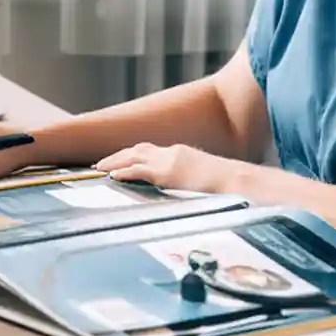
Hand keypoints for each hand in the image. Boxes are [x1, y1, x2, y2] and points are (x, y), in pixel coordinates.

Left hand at [94, 143, 240, 193]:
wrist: (236, 180)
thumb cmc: (225, 183)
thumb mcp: (203, 176)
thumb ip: (189, 178)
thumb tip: (185, 186)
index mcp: (180, 153)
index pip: (151, 150)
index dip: (133, 154)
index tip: (121, 158)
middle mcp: (172, 152)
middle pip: (138, 149)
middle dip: (118, 155)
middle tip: (101, 162)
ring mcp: (169, 161)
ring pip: (133, 156)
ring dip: (114, 161)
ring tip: (99, 167)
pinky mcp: (167, 173)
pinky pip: (139, 170)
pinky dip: (124, 171)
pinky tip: (112, 175)